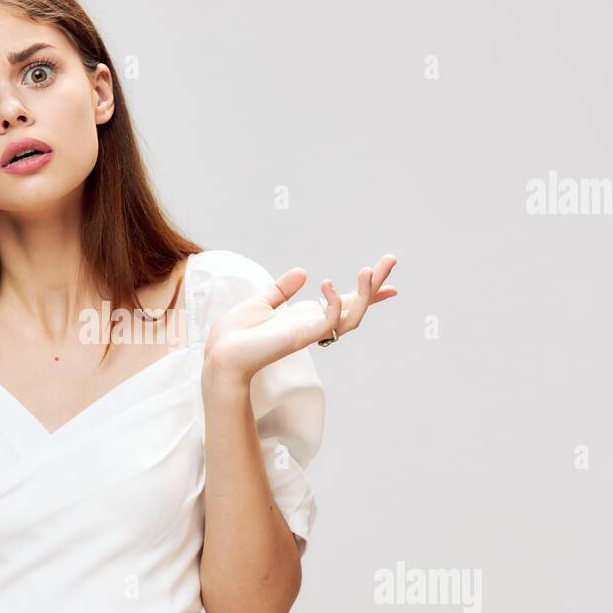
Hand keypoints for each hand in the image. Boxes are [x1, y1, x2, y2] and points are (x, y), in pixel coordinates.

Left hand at [203, 254, 397, 381]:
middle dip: (376, 285)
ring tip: (368, 269)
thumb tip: (302, 271)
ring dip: (365, 293)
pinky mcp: (303, 337)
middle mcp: (314, 326)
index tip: (384, 272)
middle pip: (357, 307)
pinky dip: (333, 303)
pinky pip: (329, 321)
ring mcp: (311, 332)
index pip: (346, 302)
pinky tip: (327, 284)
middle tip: (391, 260)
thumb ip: (282, 289)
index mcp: (307, 317)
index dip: (367, 290)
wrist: (221, 353)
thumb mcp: (262, 302)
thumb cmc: (237, 334)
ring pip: (353, 316)